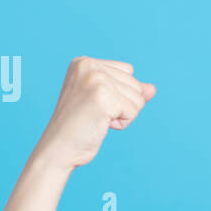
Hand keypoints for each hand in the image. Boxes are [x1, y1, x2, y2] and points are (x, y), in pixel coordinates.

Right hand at [31, 57, 156, 171]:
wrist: (58, 148)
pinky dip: (122, 123)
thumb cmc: (79, 126)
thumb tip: (152, 89)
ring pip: (138, 98)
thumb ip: (129, 91)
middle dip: (123, 105)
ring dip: (123, 115)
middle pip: (135, 84)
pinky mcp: (104, 97)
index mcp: (84, 62)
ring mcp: (96, 79)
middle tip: (95, 114)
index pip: (128, 71)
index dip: (120, 93)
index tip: (95, 103)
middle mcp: (89, 65)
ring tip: (97, 119)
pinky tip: (101, 125)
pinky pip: (134, 112)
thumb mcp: (106, 102)